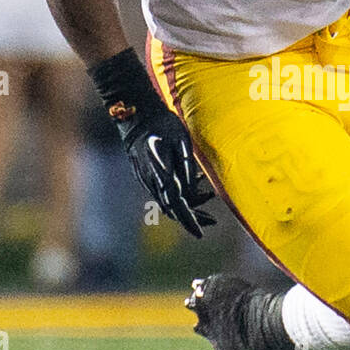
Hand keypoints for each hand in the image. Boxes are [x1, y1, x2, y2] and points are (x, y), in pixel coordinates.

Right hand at [116, 102, 215, 238]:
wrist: (137, 116)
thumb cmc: (163, 125)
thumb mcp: (181, 143)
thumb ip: (187, 168)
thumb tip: (193, 191)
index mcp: (162, 175)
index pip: (177, 206)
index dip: (190, 221)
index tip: (201, 233)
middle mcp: (152, 181)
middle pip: (172, 209)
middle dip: (192, 218)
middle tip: (211, 221)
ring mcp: (147, 179)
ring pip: (168, 202)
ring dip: (188, 205)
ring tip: (209, 195)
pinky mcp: (146, 175)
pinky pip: (164, 191)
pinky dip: (179, 193)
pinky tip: (195, 183)